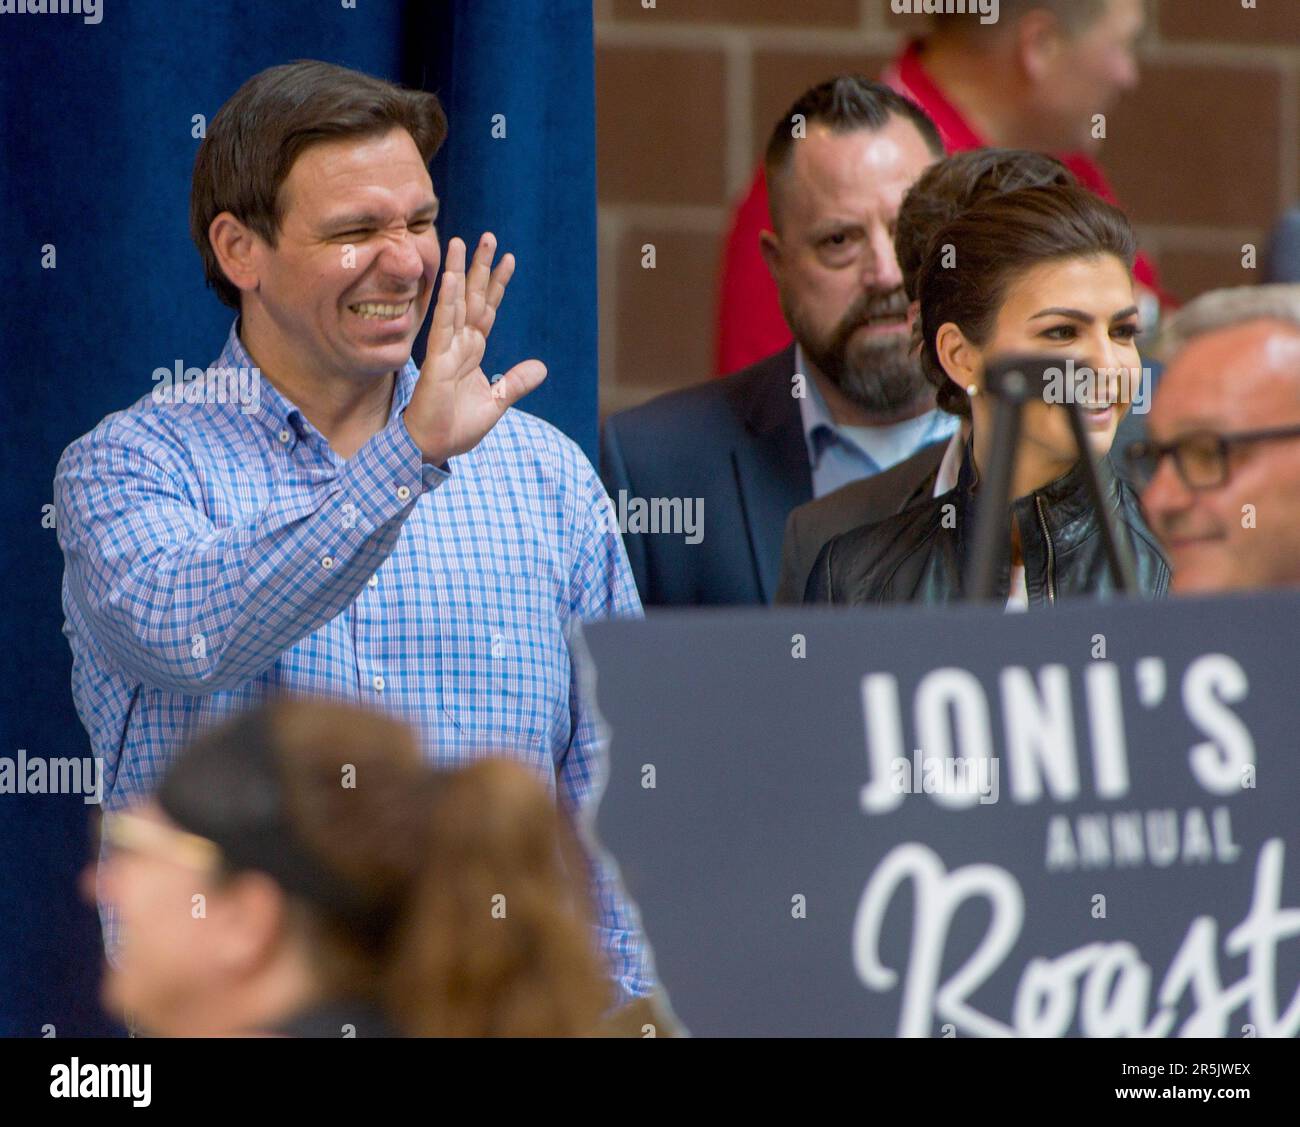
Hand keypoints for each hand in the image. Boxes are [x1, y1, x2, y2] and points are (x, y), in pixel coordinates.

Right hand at [404, 233, 546, 463]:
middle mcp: (459, 344)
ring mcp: (446, 350)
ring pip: (454, 304)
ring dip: (458, 272)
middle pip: (472, 298)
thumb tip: (541, 367)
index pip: (487, 310)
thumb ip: (515, 382)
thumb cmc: (457, 427)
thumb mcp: (496, 402)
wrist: (434, 447)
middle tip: (488, 237)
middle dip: (479, 267)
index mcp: (473, 352)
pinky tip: (450, 279)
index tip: (509, 259)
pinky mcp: (435, 361)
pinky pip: (442, 327)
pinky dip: (447, 303)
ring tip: (461, 242)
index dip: (497, 285)